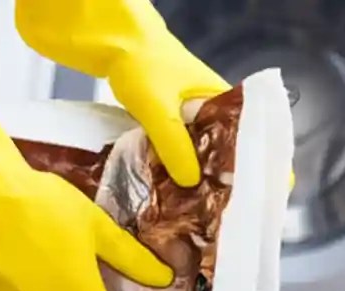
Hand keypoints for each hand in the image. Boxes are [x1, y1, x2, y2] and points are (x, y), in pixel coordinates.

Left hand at [15, 0, 230, 186]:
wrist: (99, 32)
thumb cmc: (138, 59)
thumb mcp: (159, 108)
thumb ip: (175, 145)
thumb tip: (191, 182)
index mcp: (214, 95)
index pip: (240, 132)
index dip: (243, 159)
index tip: (245, 189)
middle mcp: (199, 102)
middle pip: (213, 142)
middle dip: (210, 171)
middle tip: (212, 204)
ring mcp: (174, 106)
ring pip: (186, 144)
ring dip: (183, 167)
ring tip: (187, 201)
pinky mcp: (151, 110)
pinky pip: (162, 140)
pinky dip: (161, 158)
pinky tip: (158, 180)